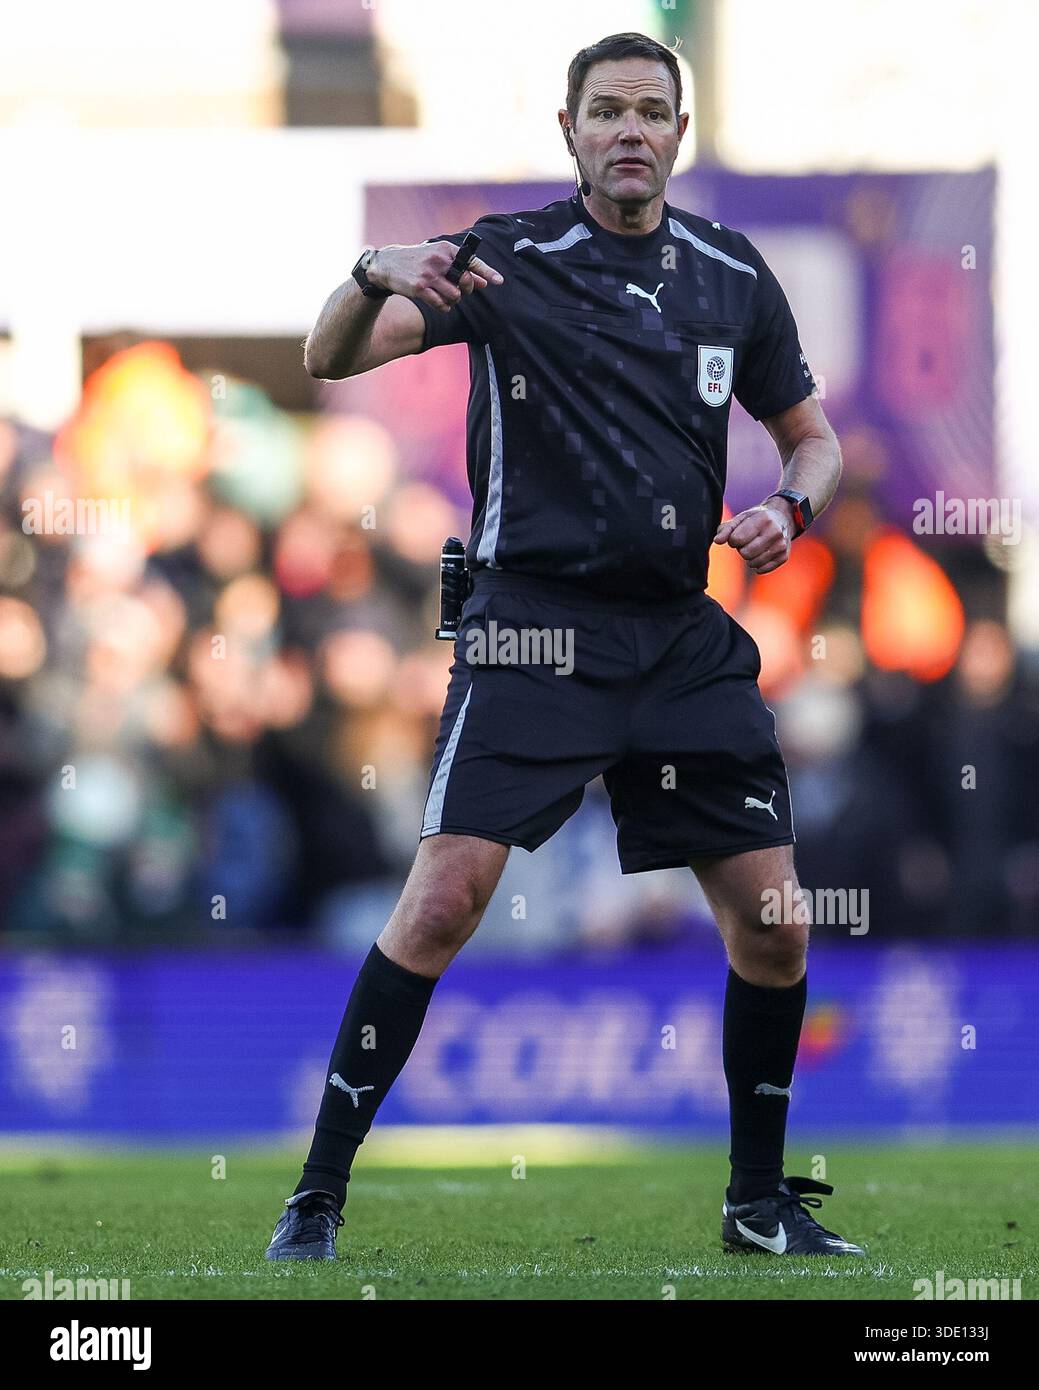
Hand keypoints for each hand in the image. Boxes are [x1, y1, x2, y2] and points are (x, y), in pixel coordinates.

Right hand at [368, 241, 503, 312]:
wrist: (387, 264)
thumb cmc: (418, 261)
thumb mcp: (438, 257)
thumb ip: (461, 268)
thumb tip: (483, 282)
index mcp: (446, 249)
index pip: (471, 261)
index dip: (487, 272)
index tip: (499, 281)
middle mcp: (439, 260)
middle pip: (466, 281)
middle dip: (466, 289)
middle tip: (459, 289)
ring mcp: (429, 274)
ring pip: (455, 296)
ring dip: (453, 300)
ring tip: (445, 296)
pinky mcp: (420, 288)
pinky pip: (442, 305)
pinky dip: (444, 307)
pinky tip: (439, 302)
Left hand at [713, 501, 792, 573]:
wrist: (782, 519)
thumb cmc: (756, 519)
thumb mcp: (741, 519)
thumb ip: (726, 529)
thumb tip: (717, 541)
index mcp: (763, 519)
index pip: (737, 539)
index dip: (733, 540)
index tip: (738, 535)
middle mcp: (775, 532)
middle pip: (745, 553)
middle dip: (742, 549)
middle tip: (748, 541)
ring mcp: (781, 545)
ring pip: (753, 563)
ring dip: (749, 558)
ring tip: (755, 546)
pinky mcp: (784, 557)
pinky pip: (761, 570)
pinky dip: (757, 565)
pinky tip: (761, 554)